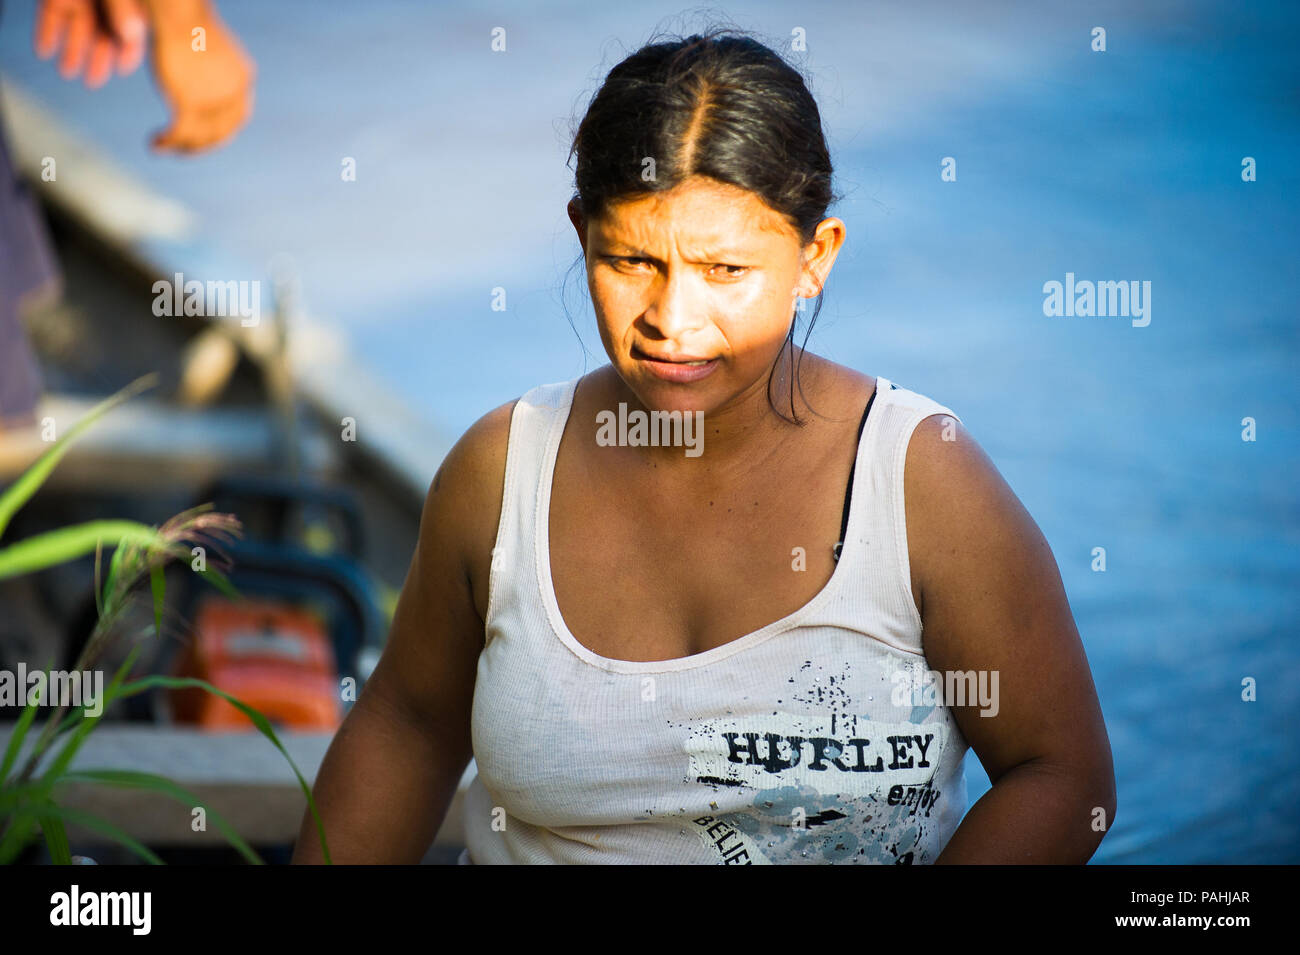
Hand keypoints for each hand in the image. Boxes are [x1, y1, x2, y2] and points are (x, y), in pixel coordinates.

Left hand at [34, 0, 147, 88]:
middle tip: (92, 82)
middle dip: (98, 58)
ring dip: (72, 51)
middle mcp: (106, 1)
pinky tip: (43, 52)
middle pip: (105, 32)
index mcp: (128, 1)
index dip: (129, 50)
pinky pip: (51, 14)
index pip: (133, 27)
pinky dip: (46, 33)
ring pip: (78, 26)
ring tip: (66, 72)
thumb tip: (131, 34)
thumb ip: (123, 7)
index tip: (123, 68)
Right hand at [146, 3, 254, 152]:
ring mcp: (214, 101)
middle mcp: (233, 93)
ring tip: (161, 147)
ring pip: (200, 137)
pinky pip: (180, 133)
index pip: (237, 118)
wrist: (177, 13)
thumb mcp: (208, 49)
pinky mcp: (190, 104)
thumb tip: (200, 79)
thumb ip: (210, 70)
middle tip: (181, 150)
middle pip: (220, 132)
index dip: (221, 133)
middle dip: (200, 145)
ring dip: (180, 147)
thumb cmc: (185, 24)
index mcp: (243, 79)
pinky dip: (167, 142)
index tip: (203, 138)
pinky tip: (154, 143)